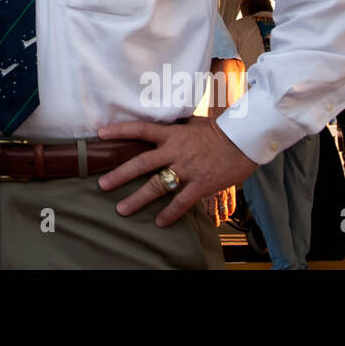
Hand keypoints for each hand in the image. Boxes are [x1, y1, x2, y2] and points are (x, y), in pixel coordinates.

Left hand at [96, 117, 256, 226]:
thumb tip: (159, 129)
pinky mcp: (201, 184)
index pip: (140, 129)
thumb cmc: (219, 130)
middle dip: (120, 175)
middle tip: (103, 185)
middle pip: (141, 163)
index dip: (120, 131)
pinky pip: (181, 201)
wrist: (243, 140)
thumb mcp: (192, 124)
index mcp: (172, 134)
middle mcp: (175, 151)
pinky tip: (159, 222)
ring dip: (138, 199)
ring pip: (157, 185)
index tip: (100, 134)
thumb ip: (174, 129)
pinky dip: (170, 213)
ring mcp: (187, 169)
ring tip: (122, 209)